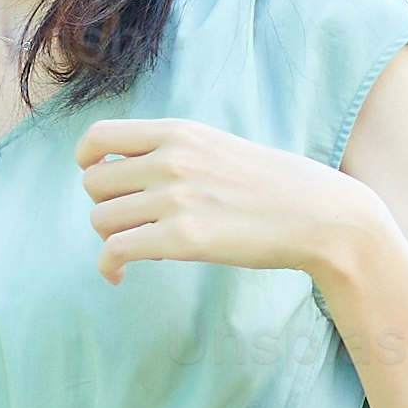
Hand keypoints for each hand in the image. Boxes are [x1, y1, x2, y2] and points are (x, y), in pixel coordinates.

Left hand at [78, 115, 366, 282]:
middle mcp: (171, 159)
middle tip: (130, 225)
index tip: (97, 180)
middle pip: (94, 183)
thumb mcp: (219, 148)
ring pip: (100, 219)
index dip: (86, 161)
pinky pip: (115, 250)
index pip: (99, 136)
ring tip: (135, 249)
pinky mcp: (182, 239)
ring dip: (109, 239)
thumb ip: (175, 153)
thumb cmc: (274, 188)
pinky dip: (108, 266)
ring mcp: (176, 198)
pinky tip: (119, 275)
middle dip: (104, 207)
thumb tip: (128, 173)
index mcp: (178, 133)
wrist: (321, 216)